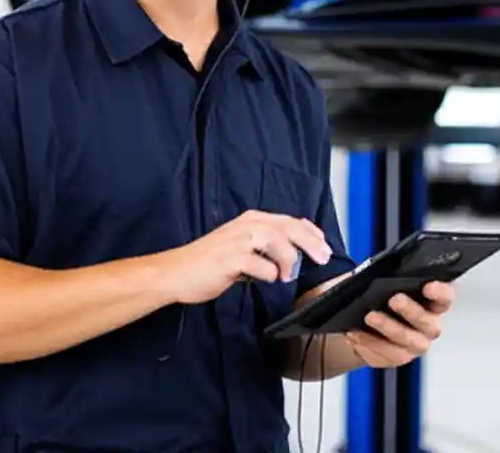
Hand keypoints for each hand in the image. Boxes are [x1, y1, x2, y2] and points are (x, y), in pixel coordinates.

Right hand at [160, 210, 333, 305]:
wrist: (176, 272)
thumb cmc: (206, 263)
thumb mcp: (238, 248)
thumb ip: (262, 249)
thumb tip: (288, 258)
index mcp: (249, 221)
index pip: (287, 221)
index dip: (309, 232)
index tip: (323, 244)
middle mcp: (246, 226)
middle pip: (287, 227)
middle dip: (310, 242)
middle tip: (323, 257)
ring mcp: (238, 241)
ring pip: (276, 239)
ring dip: (288, 258)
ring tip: (287, 275)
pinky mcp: (230, 258)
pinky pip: (260, 265)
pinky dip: (269, 274)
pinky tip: (268, 280)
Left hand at [346, 281, 456, 368]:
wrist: (356, 326)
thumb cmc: (373, 300)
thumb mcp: (375, 283)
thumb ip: (381, 278)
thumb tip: (374, 274)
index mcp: (428, 302)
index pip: (444, 297)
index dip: (440, 293)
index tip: (428, 286)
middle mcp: (428, 325)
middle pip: (429, 322)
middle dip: (412, 310)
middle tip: (395, 299)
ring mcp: (415, 343)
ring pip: (409, 339)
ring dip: (389, 327)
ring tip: (370, 317)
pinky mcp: (399, 357)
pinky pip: (388, 353)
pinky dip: (370, 342)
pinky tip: (357, 333)